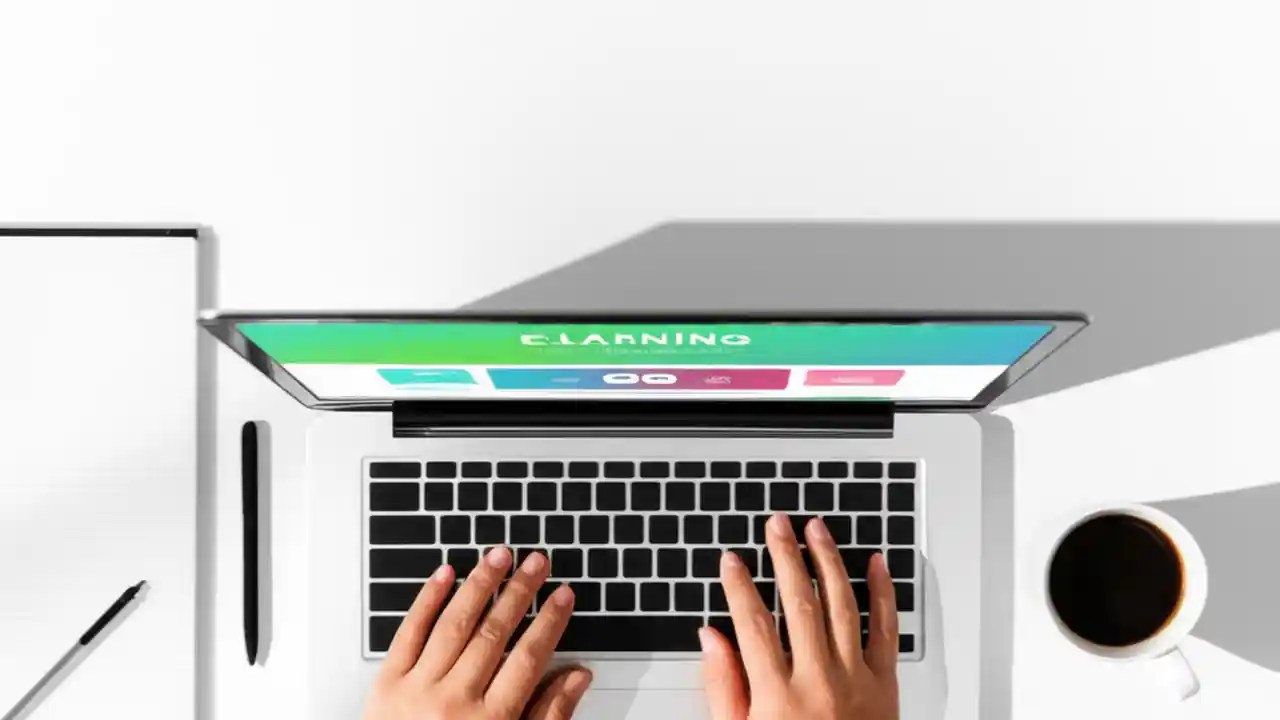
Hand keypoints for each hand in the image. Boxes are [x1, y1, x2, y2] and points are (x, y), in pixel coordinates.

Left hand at [362, 547, 592, 719]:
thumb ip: (548, 718)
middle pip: (495, 633)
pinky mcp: (385, 686)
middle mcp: (455, 702)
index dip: (549, 621)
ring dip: (480, 584)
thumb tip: (576, 677)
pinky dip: (427, 599)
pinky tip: (445, 574)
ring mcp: (417, 691)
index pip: (529, 658)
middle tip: (537, 562)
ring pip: (455, 624)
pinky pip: (409, 632)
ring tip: (499, 555)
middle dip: (520, 591)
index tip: (562, 595)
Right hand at [701, 514, 899, 719]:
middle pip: (800, 604)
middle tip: (776, 525)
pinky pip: (887, 630)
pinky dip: (883, 593)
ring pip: (842, 606)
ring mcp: (855, 682)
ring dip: (828, 561)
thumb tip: (711, 638)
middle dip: (785, 557)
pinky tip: (876, 564)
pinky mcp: (885, 686)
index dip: (739, 586)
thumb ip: (724, 687)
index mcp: (777, 698)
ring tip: (817, 530)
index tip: (732, 560)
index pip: (753, 624)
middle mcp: (818, 684)